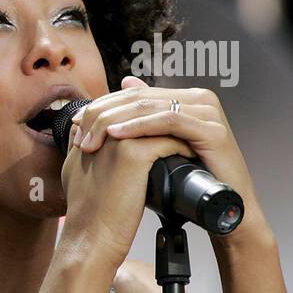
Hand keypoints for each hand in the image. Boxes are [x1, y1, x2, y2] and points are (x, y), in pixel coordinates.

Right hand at [59, 96, 196, 270]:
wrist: (91, 238)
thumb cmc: (89, 217)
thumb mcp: (76, 177)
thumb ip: (83, 154)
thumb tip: (96, 147)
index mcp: (84, 137)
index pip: (116, 110)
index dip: (140, 114)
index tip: (160, 126)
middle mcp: (98, 133)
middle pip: (136, 108)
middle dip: (162, 115)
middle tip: (182, 128)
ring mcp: (114, 140)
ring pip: (155, 120)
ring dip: (176, 127)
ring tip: (191, 138)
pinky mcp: (131, 154)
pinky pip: (167, 139)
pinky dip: (182, 145)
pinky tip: (191, 154)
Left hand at [70, 75, 271, 248]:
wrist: (216, 209)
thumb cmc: (186, 182)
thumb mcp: (156, 147)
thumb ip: (143, 117)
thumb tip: (126, 82)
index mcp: (185, 99)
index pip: (135, 94)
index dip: (102, 106)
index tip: (76, 122)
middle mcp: (198, 99)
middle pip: (140, 98)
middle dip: (103, 114)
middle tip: (79, 131)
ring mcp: (207, 112)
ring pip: (150, 107)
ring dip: (115, 121)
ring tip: (92, 137)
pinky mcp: (212, 129)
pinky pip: (169, 121)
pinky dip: (139, 127)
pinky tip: (117, 135)